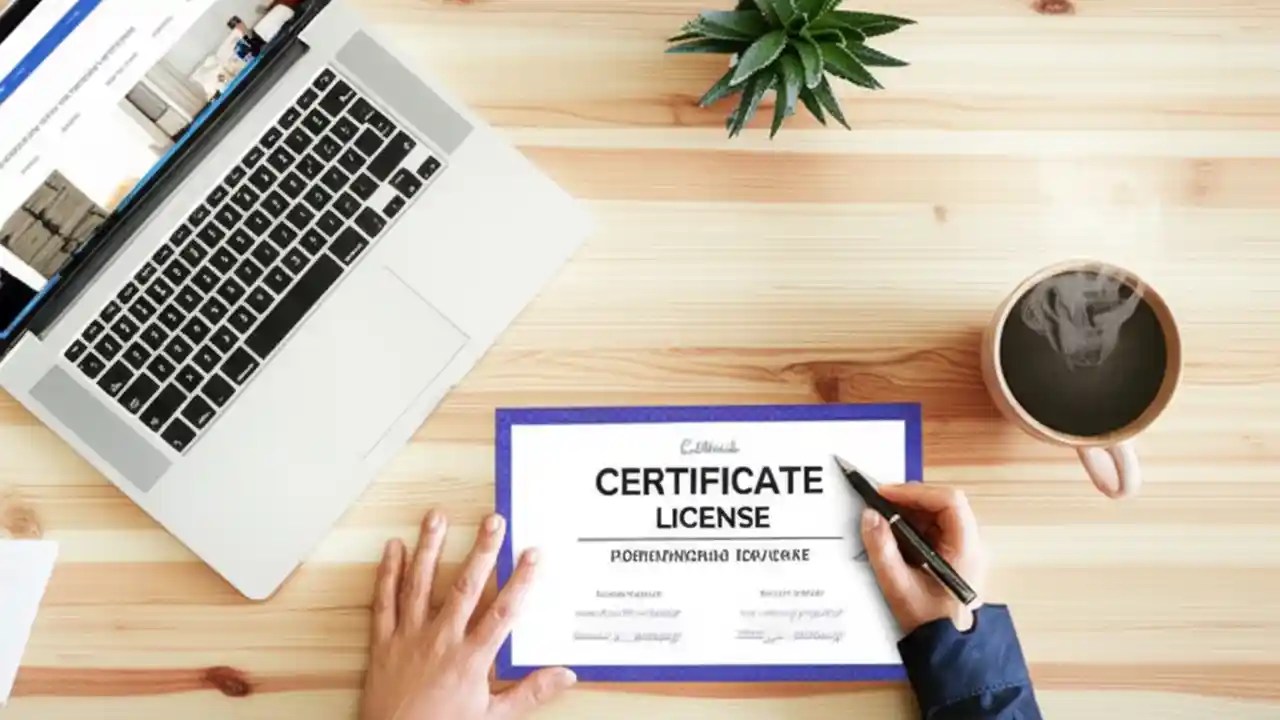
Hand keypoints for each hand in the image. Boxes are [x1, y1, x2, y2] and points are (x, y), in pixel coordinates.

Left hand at [360, 509, 575, 719]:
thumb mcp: (494, 718)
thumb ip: (530, 693)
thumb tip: (565, 675)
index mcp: (471, 659)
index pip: (503, 612)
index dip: (521, 580)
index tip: (532, 554)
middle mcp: (441, 641)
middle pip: (465, 587)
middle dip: (482, 551)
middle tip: (493, 520)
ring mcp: (410, 638)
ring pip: (421, 584)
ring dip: (430, 548)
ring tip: (438, 518)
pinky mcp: (383, 643)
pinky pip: (384, 602)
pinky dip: (388, 573)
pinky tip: (394, 548)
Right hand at [860, 484, 988, 634]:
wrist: (945, 648)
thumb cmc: (930, 623)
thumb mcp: (899, 587)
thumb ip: (882, 550)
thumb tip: (870, 517)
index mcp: (965, 549)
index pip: (948, 501)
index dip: (916, 492)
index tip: (886, 494)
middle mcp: (968, 544)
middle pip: (941, 503)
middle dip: (908, 499)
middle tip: (879, 503)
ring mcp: (961, 548)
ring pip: (935, 513)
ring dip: (907, 511)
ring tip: (882, 520)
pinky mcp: (950, 554)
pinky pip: (931, 527)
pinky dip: (910, 524)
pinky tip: (892, 534)